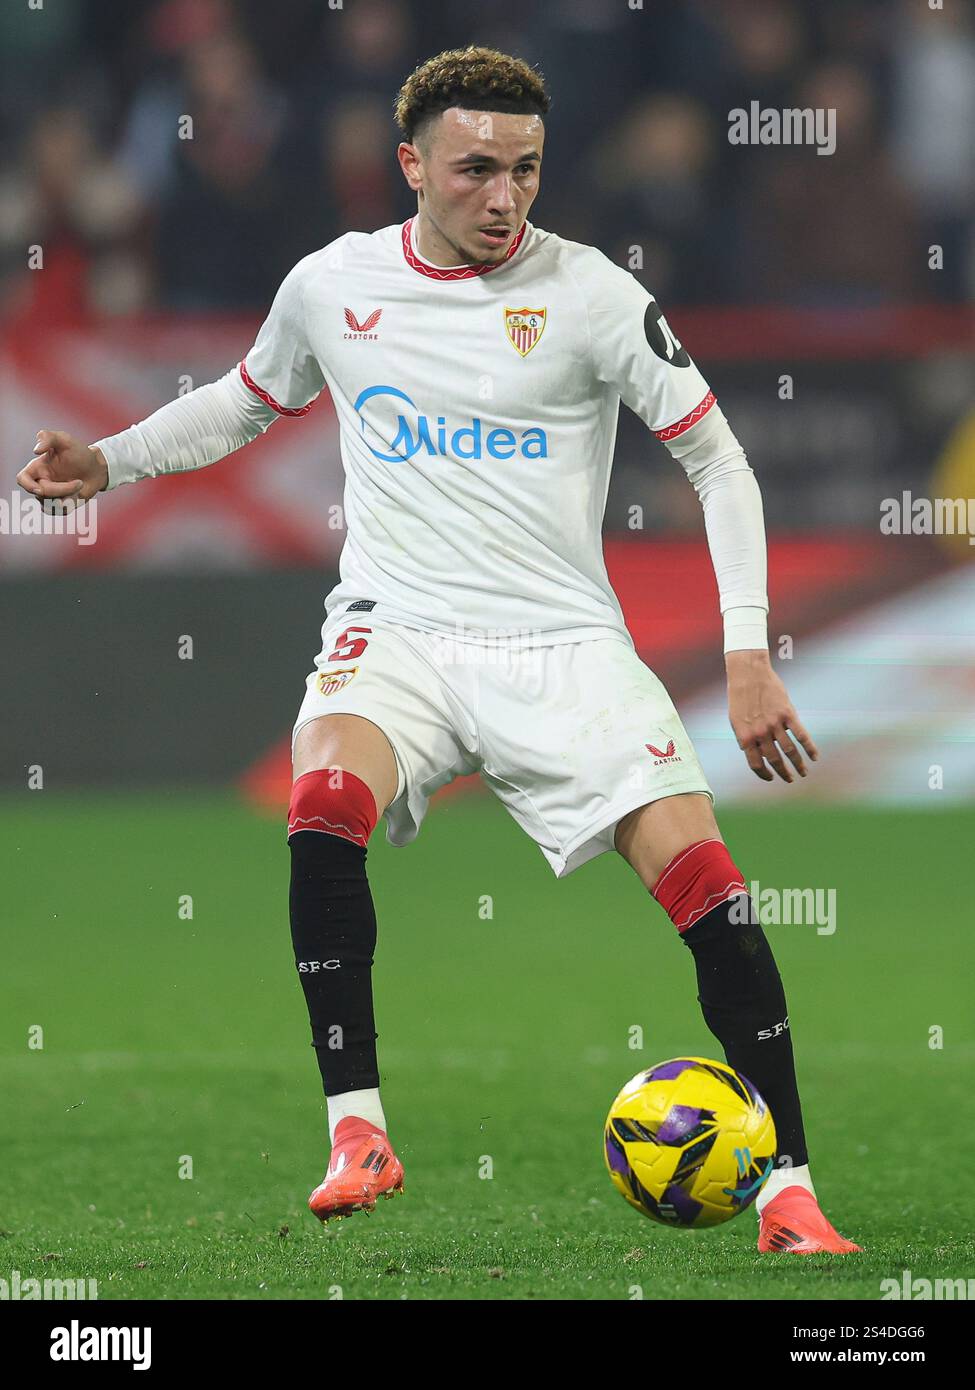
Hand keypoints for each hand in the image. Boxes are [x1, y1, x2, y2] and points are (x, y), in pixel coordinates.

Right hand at [17, 431, 107, 501]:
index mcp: (38, 467)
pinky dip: (71, 504)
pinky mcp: (60, 505)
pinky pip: (60, 511)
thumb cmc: (79, 452)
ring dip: (68, 497)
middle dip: (62, 489)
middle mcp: (41, 482)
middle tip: (79, 482)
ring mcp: (50, 495)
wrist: (97, 468)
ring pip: (50, 505)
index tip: (40, 489)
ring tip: (79, 485)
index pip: (22, 479)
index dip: (27, 486)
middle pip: (41, 494)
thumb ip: (48, 438)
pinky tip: (78, 495)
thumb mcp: (64, 439)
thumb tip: (35, 450)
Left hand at [725, 649, 817, 782]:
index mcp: (745, 737)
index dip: (764, 774)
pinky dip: (810, 748)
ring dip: (798, 765)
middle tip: (790, 779)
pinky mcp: (787, 714)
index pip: (755, 764)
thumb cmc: (739, 696)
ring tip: (803, 772)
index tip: (771, 778)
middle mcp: (760, 733)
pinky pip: (801, 735)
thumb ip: (745, 738)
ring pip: (790, 751)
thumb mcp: (736, 720)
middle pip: (774, 760)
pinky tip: (815, 757)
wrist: (748, 673)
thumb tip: (757, 754)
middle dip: (784, 773)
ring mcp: (774, 724)